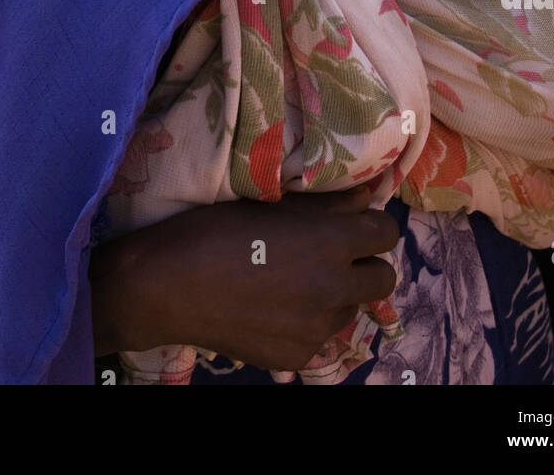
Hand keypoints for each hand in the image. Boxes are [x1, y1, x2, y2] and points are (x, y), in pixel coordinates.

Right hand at [90, 185, 398, 371]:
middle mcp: (333, 288)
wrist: (168, 287)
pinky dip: (308, 323)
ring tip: (297, 282)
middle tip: (334, 255)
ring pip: (352, 309)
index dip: (372, 225)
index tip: (355, 224)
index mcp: (330, 243)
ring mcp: (317, 329)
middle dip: (366, 263)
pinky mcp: (297, 357)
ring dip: (337, 294)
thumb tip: (366, 196)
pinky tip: (275, 309)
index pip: (386, 232)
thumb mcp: (272, 205)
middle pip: (384, 278)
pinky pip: (320, 337)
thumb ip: (326, 204)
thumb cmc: (215, 231)